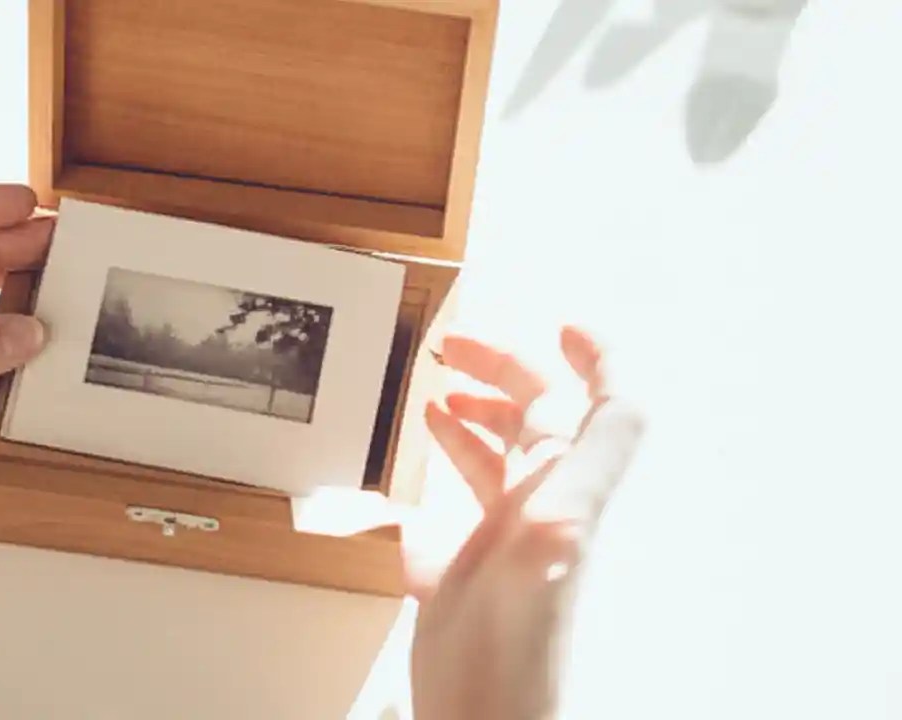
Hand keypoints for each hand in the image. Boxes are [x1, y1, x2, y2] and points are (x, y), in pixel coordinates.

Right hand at [409, 328, 643, 719]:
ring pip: (509, 444)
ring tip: (439, 377)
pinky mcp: (482, 555)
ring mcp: (517, 527)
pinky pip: (476, 481)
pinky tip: (430, 433)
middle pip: (545, 414)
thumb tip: (606, 416)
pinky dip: (456, 446)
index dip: (599, 359)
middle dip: (508, 368)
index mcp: (572, 490)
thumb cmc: (513, 657)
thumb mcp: (550, 555)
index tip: (566, 324)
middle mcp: (552, 501)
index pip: (610, 408)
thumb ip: (576, 494)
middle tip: (457, 342)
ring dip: (479, 402)